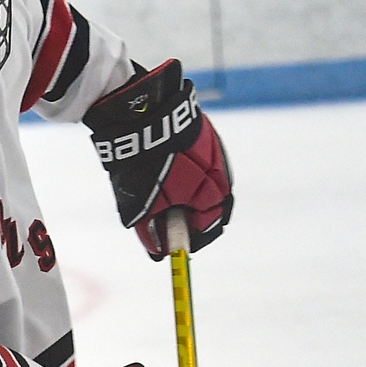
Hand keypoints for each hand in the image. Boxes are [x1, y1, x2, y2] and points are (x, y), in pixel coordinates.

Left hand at [82, 59, 232, 257]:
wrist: (144, 115)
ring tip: (162, 189)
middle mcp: (221, 176)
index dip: (189, 239)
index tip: (172, 242)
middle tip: (166, 217)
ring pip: (207, 182)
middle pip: (211, 205)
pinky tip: (166, 167)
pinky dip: (187, 170)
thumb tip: (156, 251)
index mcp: (213, 196)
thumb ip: (152, 232)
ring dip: (189, 191)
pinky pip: (201, 161)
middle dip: (190, 215)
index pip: (208, 228)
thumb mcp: (143, 206)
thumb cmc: (147, 165)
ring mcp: (216, 152)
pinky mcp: (206, 134)